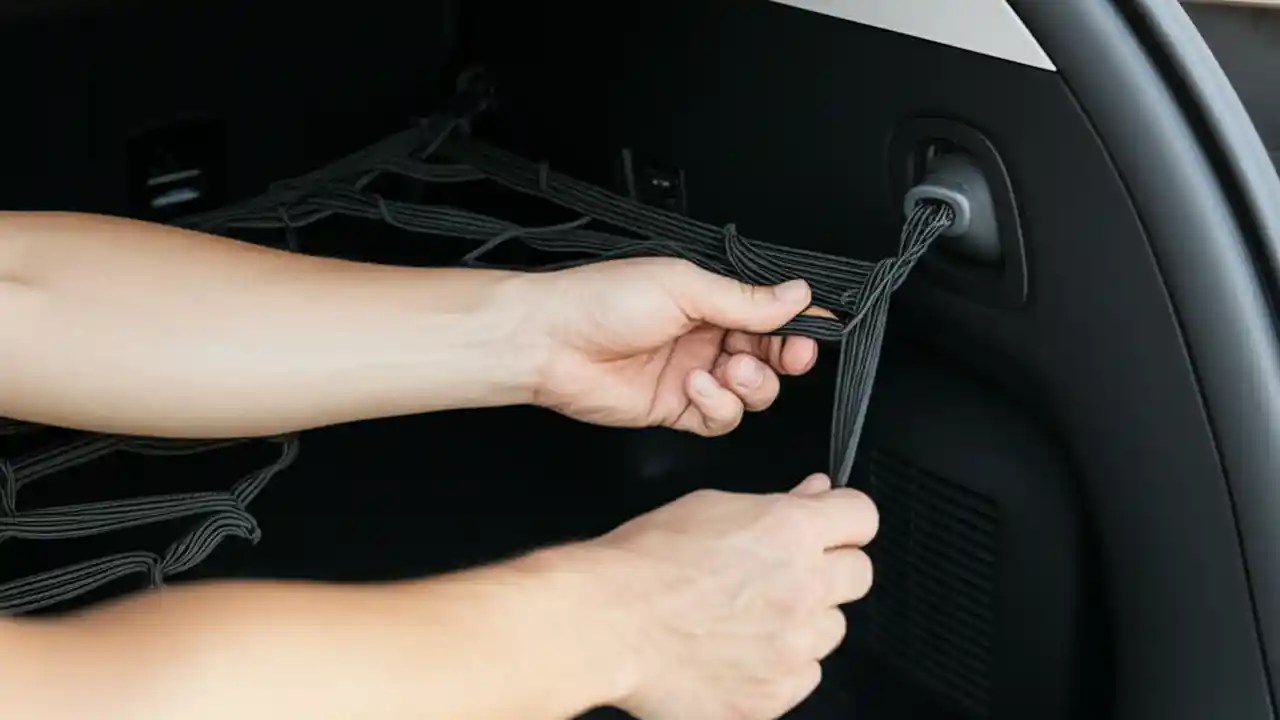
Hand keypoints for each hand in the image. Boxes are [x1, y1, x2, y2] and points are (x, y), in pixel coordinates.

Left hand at [515, 258, 822, 435]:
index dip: (797, 325)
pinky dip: (719, 407)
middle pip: (770, 355)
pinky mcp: (677, 409)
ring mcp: (693, 374)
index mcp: (709, 298)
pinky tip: (698, 387)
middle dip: (783, 358)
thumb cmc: (601, 301)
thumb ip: (745, 299)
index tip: (814, 332)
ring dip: (751, 384)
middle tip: (786, 355)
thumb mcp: (684, 286)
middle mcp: (705, 335)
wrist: (550, 341)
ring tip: (728, 368)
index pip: (770, 313)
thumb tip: (798, 295)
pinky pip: (721, 419)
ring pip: (752, 392)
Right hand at [581, 473, 877, 719]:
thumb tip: (815, 495)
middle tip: (782, 573)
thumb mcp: (711, 506)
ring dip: (804, 621)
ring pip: (832, 630)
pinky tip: (737, 651)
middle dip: (828, 569)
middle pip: (859, 574)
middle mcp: (804, 589)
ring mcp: (793, 648)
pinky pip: (803, 676)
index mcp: (791, 532)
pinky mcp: (775, 695)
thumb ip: (778, 504)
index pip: (863, 516)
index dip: (843, 519)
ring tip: (747, 617)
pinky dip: (779, 666)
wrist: (606, 625)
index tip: (830, 527)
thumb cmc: (645, 563)